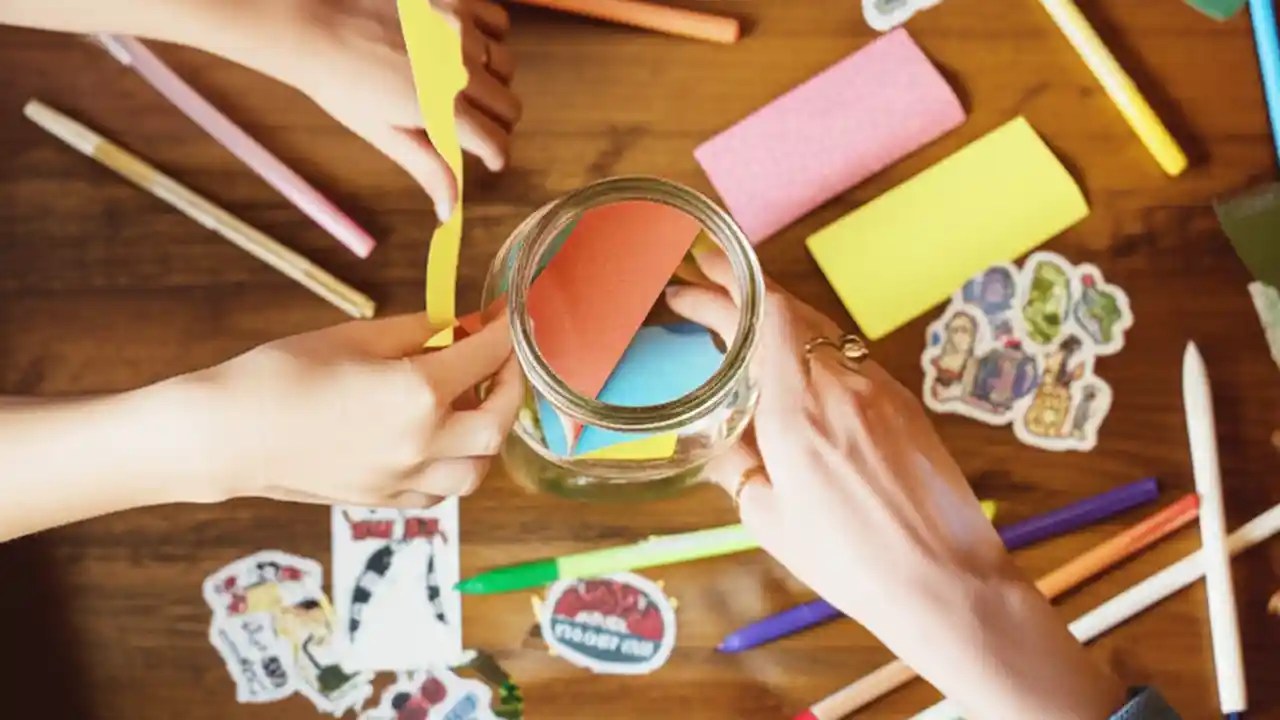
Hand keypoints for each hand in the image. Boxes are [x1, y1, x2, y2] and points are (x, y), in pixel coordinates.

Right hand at [188, 313, 521, 507]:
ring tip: (474, 404)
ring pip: (477, 470)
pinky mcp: (384, 501)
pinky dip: (456, 467)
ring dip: (487, 436)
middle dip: (509, 386)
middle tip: (502, 359)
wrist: (227, 435)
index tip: (504, 317)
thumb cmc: (281, 374)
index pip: (485, 359)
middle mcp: (422, 444)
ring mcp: (404, 480)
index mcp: (418, 394)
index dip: (502, 333)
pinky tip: (441, 441)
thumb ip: (416, 333)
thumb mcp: (355, 336)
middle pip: (496, 423)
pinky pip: (442, 492)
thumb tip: (455, 328)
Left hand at [218, 0, 520, 220]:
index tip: (490, 159)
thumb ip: (427, 169)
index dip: (495, 156)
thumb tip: (450, 213)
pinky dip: (490, 36)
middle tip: (470, 122)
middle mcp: (460, 69)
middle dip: (495, 122)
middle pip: (509, 107)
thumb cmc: (342, 84)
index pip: (496, 142)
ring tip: (463, 80)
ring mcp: (461, 31)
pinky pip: (498, 22)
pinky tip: (465, 45)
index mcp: (442, 108)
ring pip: (507, 66)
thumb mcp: (384, 134)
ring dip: (494, 80)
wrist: (315, 24)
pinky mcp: (456, 0)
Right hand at [666, 252, 1122, 719]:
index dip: (726, 285)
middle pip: (788, 309)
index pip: (763, 314)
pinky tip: (792, 360)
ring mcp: (878, 387)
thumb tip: (712, 438)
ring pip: (819, 328)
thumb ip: (735, 464)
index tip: (692, 279)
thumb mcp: (769, 518)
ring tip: (739, 316)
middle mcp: (840, 382)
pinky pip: (846, 353)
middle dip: (741, 289)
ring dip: (775, 313)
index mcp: (796, 409)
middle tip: (704, 281)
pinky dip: (808, 342)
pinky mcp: (903, 402)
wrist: (944, 581)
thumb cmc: (849, 560)